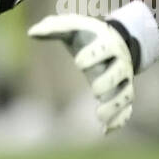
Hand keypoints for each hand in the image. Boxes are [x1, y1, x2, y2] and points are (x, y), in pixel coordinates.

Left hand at [28, 12, 147, 132]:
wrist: (113, 42)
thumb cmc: (87, 35)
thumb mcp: (73, 26)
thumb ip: (53, 27)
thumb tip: (31, 33)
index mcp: (107, 43)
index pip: (106, 48)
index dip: (95, 55)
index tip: (78, 62)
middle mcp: (119, 62)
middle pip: (119, 73)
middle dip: (109, 81)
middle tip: (95, 89)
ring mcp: (123, 80)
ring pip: (126, 94)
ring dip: (115, 106)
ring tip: (100, 116)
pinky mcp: (121, 94)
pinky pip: (126, 109)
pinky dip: (119, 120)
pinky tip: (105, 131)